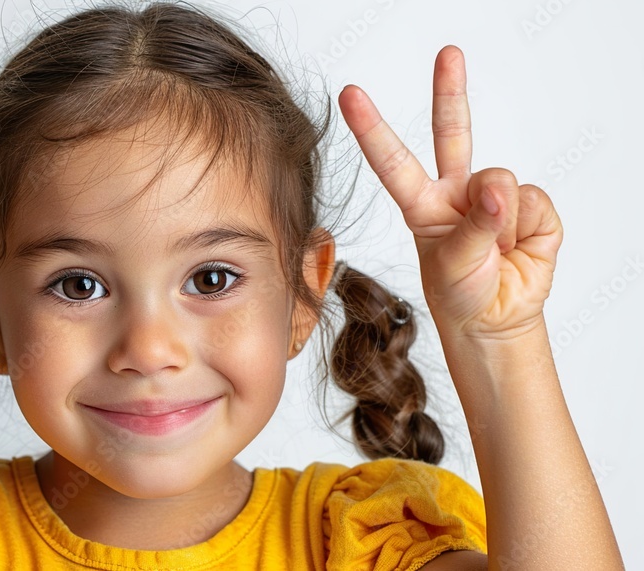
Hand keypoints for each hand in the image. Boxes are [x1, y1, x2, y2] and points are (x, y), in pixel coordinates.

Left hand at [338, 45, 562, 340]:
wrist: (497, 321)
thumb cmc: (460, 293)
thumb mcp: (453, 264)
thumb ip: (475, 226)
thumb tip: (501, 188)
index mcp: (422, 205)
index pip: (392, 161)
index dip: (372, 128)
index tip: (349, 95)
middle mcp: (455, 192)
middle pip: (451, 133)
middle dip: (450, 91)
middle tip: (448, 53)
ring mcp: (493, 196)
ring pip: (499, 180)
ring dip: (501, 221)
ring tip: (497, 250)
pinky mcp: (529, 206)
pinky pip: (532, 201)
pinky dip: (528, 228)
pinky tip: (520, 246)